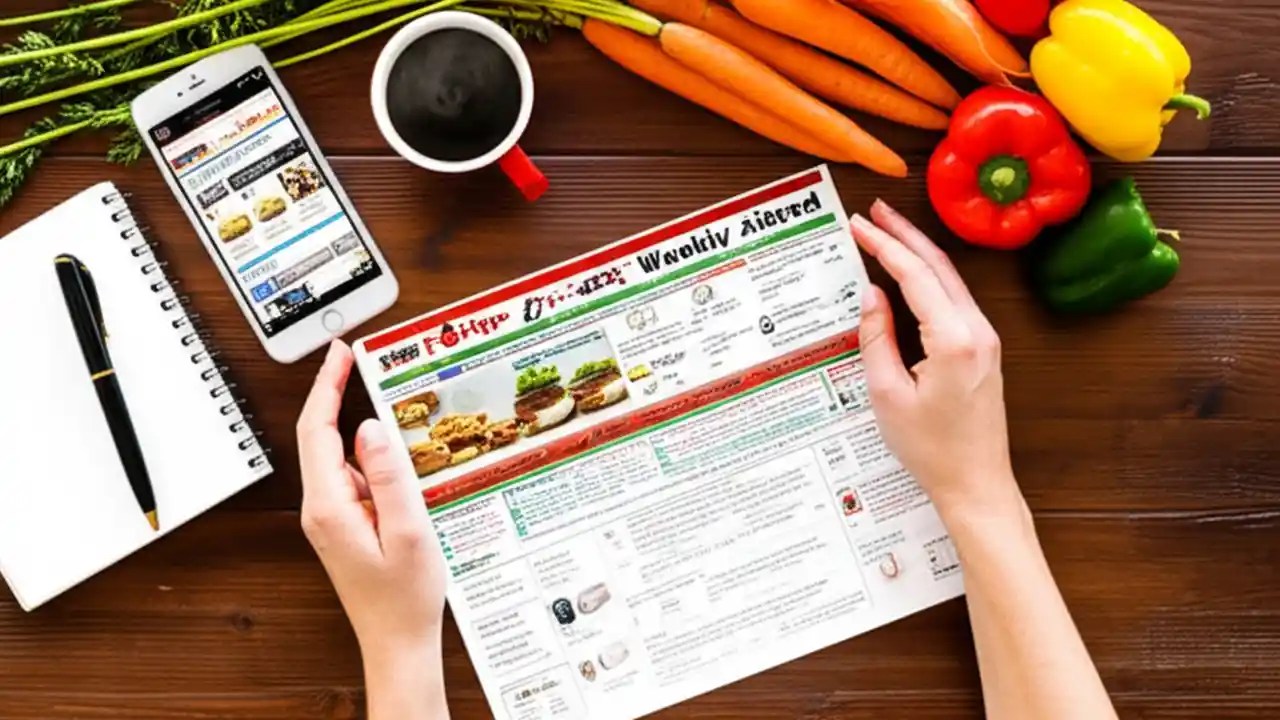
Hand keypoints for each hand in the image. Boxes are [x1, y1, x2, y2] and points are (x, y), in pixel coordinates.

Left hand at [296, 341, 446, 664]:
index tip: (339, 354)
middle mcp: (322, 508)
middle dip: (333, 392)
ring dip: (354, 422)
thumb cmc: (404, 597)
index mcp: (330, 507)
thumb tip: (371, 427)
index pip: (317, 431)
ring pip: (338, 455)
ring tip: (383, 396)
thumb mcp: (408, 531)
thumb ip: (389, 476)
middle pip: (320, 436)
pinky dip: (368, 453)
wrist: (397, 642)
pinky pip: (352, 475)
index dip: (326, 386)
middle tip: (352, 358)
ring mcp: (331, 516)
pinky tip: (393, 449)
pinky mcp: (345, 523)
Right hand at [851, 201, 1021, 521]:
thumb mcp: (887, 394)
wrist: (976, 483)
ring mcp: (985, 339)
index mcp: (953, 340)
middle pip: (938, 266)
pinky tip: (910, 272)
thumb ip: (876, 338)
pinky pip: (955, 299)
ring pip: (949, 279)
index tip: (859, 225)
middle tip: (874, 211)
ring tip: (889, 231)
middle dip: (904, 234)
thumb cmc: (931, 449)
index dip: (884, 245)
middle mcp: (977, 332)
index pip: (914, 275)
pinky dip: (930, 277)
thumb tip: (871, 296)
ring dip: (919, 252)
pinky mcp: (984, 349)